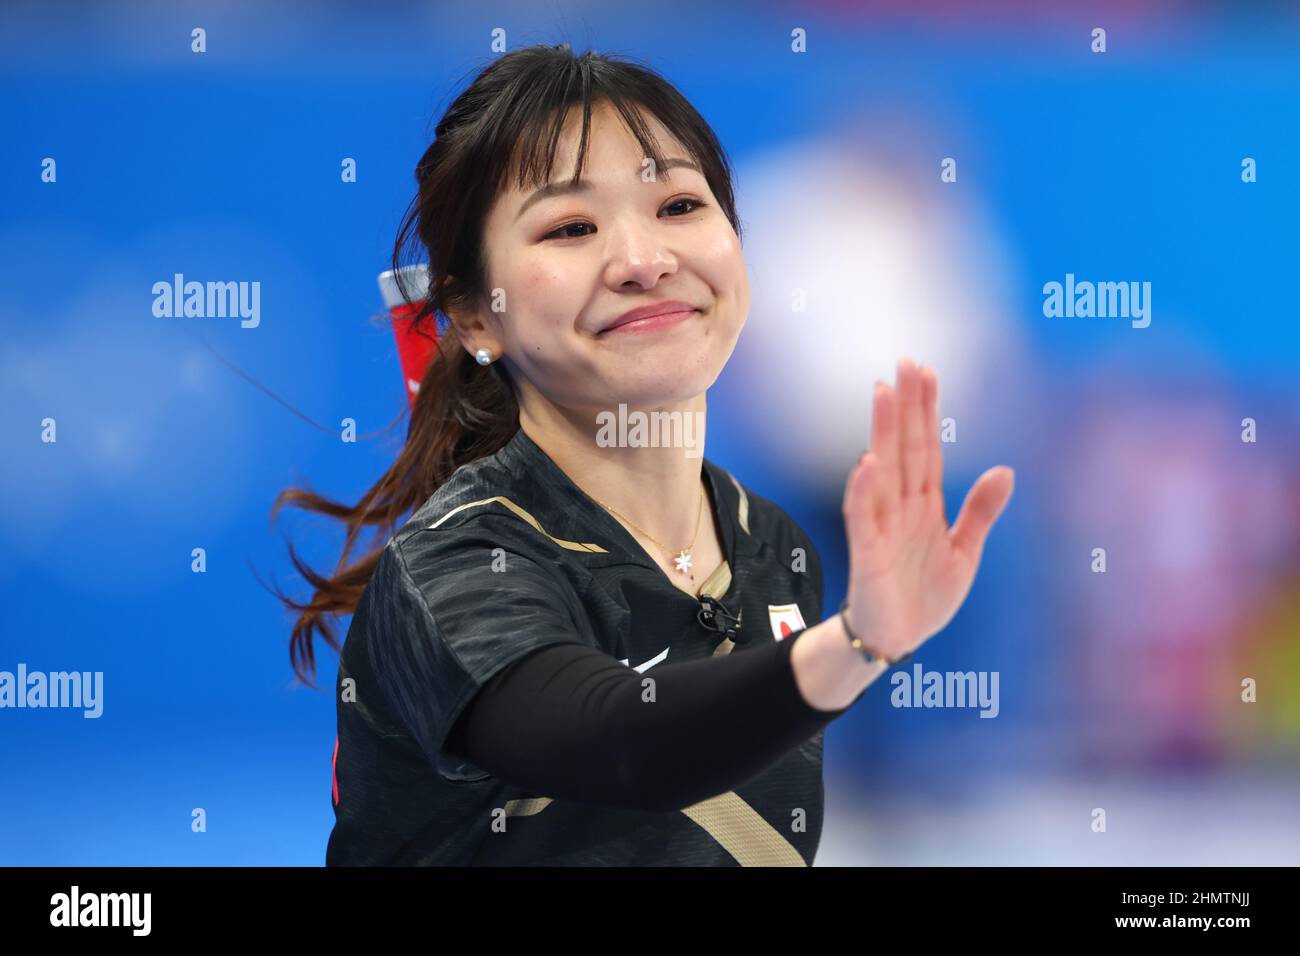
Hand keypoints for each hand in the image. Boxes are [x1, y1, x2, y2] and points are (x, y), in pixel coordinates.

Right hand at [840, 358, 1013, 659]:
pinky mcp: (868, 552)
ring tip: (884, 394)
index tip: (927, 371)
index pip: (927, 448)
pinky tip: (867, 462)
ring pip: (882, 471)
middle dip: (906, 406)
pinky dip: (863, 490)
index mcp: (925, 505)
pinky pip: (863, 517)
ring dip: (883, 433)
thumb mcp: (964, 553)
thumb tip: (1005, 469)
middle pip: (904, 447)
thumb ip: (980, 512)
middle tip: (905, 363)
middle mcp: (901, 507)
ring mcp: (882, 526)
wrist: (895, 639)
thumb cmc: (923, 595)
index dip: (927, 410)